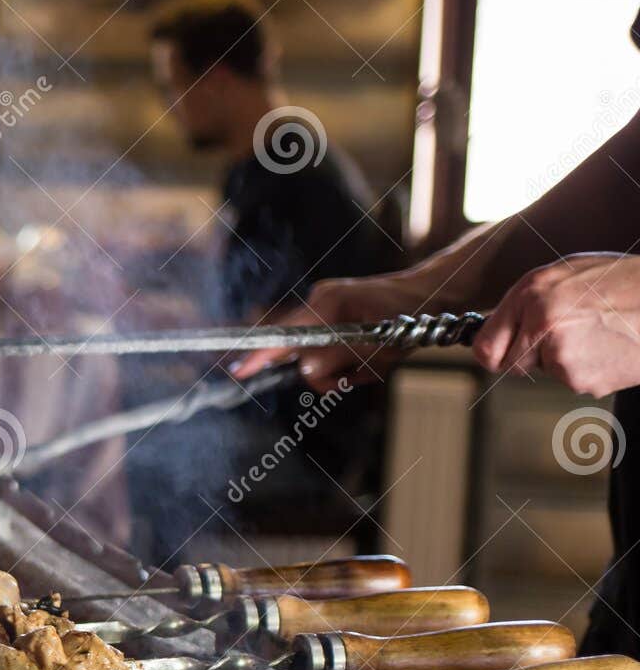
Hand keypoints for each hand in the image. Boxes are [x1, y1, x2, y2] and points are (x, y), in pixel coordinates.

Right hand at [228, 272, 432, 390]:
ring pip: (310, 352)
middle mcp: (319, 299)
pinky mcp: (328, 309)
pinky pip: (320, 344)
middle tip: (354, 376)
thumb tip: (305, 370)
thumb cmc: (410, 320)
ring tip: (367, 364)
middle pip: (296, 350)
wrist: (428, 294)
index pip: (285, 335)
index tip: (240, 371)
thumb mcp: (378, 349)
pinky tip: (362, 357)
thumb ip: (336, 360)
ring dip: (336, 367)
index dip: (260, 356)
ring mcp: (322, 302)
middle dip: (322, 371)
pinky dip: (339, 358)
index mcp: (330, 304)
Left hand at [471, 254, 639, 393]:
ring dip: (567, 361)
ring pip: (548, 371)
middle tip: (570, 340)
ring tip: (600, 334)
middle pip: (513, 365)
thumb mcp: (570, 275)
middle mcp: (538, 319)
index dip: (495, 354)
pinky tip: (611, 347)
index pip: (485, 343)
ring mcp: (559, 350)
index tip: (502, 356)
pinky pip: (575, 380)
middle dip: (534, 359)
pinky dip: (592, 370)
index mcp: (531, 291)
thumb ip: (533, 301)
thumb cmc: (626, 283)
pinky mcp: (579, 376)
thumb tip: (504, 327)